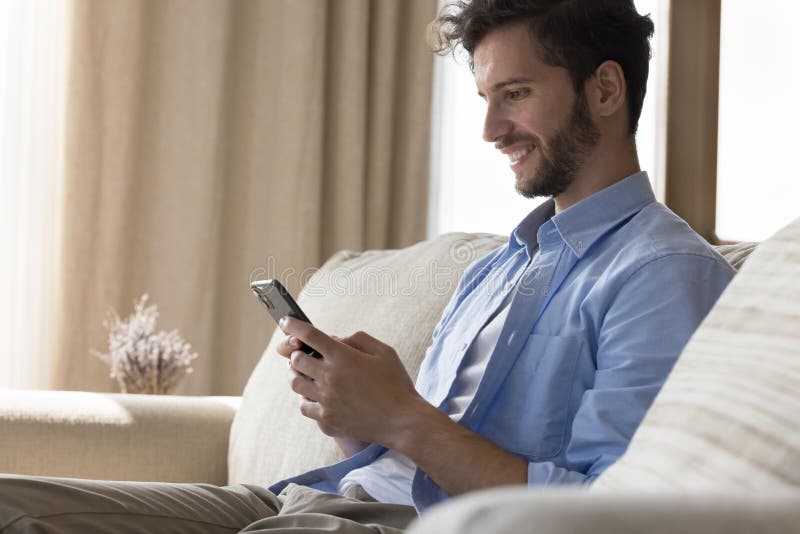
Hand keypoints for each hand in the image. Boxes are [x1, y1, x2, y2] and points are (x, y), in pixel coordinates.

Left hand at [277, 316, 426, 447]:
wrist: (402, 421)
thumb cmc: (396, 383)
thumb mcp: (384, 351)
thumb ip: (357, 339)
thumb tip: (334, 339)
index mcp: (342, 357)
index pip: (308, 335)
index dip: (293, 324)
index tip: (285, 321)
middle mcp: (329, 378)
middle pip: (296, 360)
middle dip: (297, 353)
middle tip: (303, 353)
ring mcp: (326, 401)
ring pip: (296, 384)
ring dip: (298, 376)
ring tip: (308, 374)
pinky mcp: (327, 421)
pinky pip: (305, 407)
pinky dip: (308, 399)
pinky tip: (318, 397)